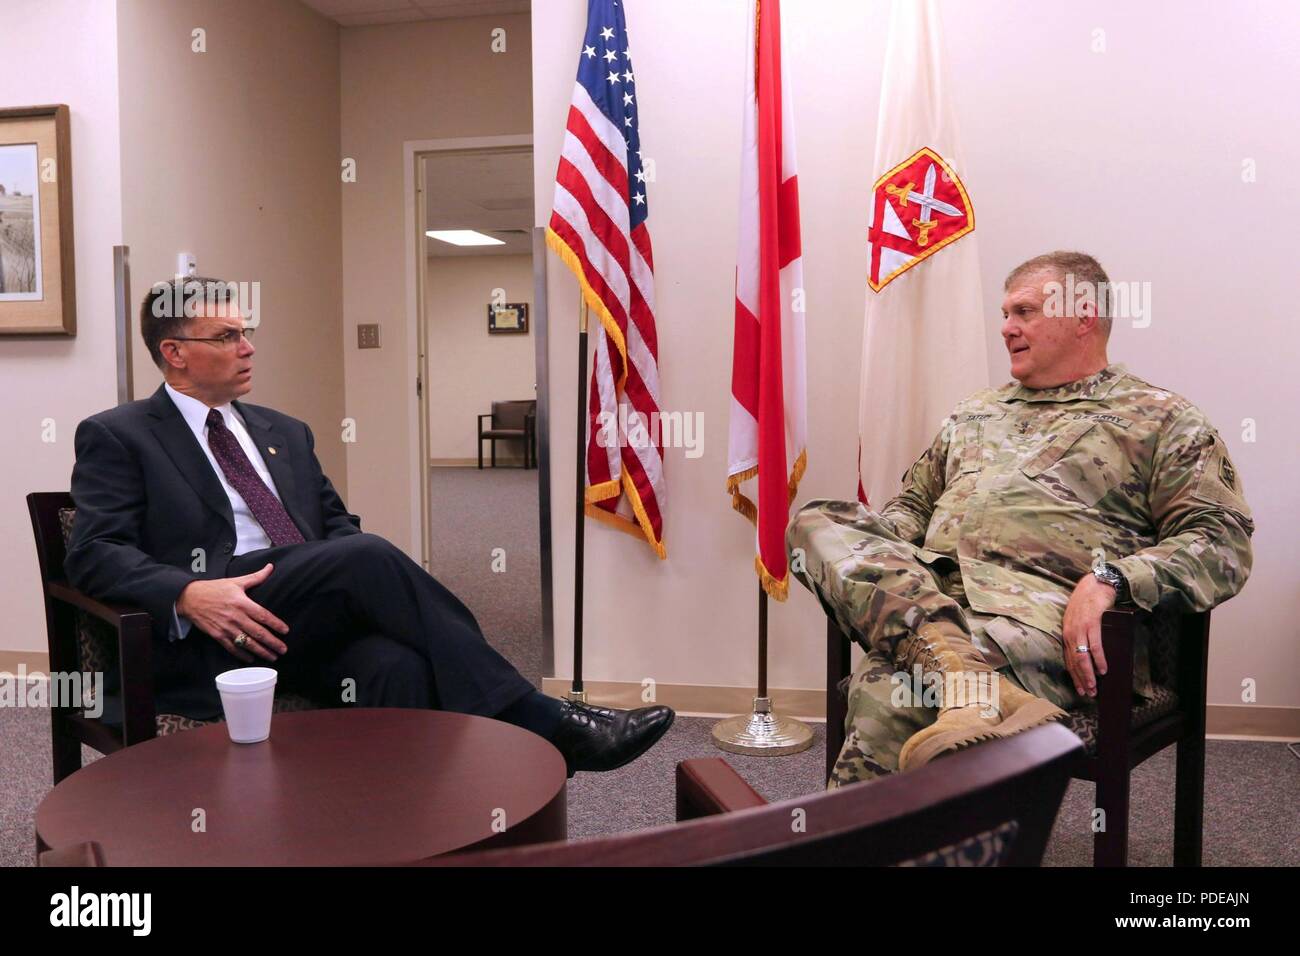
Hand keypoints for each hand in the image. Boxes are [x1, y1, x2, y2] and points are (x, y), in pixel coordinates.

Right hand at [176, 563, 288, 663]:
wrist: (190, 597)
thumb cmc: (215, 588)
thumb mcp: (236, 581)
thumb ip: (256, 577)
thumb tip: (271, 567)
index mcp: (242, 603)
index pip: (263, 615)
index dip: (275, 624)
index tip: (286, 631)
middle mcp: (235, 617)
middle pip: (258, 632)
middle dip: (272, 642)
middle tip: (283, 650)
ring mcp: (226, 627)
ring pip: (247, 643)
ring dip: (261, 651)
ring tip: (272, 657)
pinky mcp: (217, 635)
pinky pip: (232, 647)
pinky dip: (242, 654)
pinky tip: (251, 658)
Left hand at [1061, 573, 1114, 697]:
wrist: (1095, 585)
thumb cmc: (1088, 603)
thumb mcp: (1079, 621)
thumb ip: (1082, 636)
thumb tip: (1089, 654)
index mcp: (1067, 634)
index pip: (1068, 660)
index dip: (1074, 676)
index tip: (1079, 689)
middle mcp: (1070, 633)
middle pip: (1074, 662)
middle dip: (1081, 680)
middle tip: (1088, 694)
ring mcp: (1080, 629)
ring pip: (1082, 657)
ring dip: (1089, 674)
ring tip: (1095, 687)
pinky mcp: (1091, 624)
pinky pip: (1094, 646)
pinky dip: (1099, 659)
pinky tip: (1103, 669)